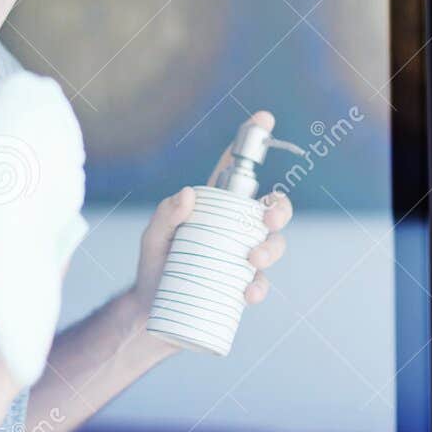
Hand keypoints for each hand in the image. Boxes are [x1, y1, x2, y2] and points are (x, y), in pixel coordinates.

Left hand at [131, 109, 293, 316]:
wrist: (151, 313)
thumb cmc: (154, 266)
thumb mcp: (153, 236)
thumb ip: (165, 214)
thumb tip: (188, 195)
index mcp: (216, 207)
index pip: (236, 171)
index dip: (251, 143)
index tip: (263, 118)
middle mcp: (235, 229)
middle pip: (271, 208)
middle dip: (280, 209)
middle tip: (268, 219)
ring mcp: (242, 257)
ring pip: (274, 245)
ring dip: (271, 250)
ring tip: (252, 261)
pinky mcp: (242, 286)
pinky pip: (261, 284)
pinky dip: (259, 287)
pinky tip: (248, 293)